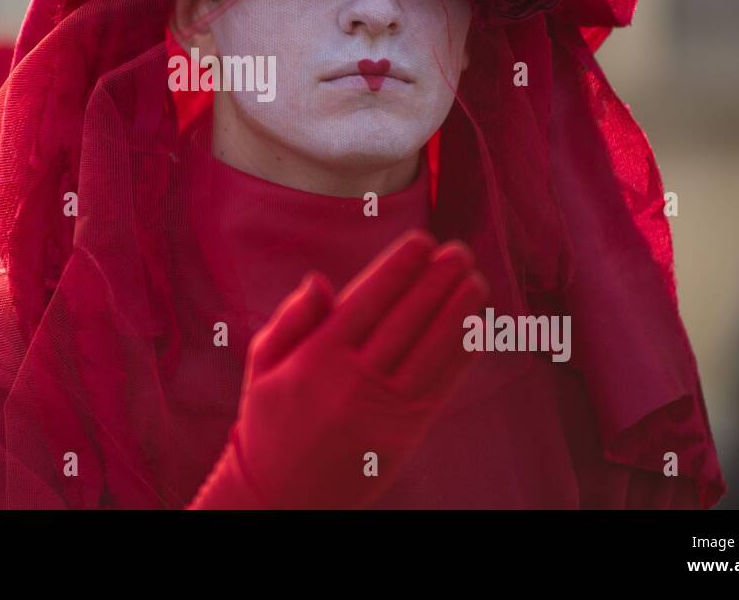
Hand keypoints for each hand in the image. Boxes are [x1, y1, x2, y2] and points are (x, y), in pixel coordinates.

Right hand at [192, 229, 488, 509]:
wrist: (282, 496)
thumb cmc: (270, 421)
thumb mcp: (263, 364)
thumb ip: (292, 319)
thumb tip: (319, 280)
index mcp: (315, 358)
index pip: (367, 301)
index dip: (398, 268)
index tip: (422, 242)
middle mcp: (351, 380)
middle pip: (404, 320)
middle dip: (436, 281)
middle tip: (459, 251)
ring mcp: (382, 408)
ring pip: (429, 350)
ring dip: (457, 312)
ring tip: (475, 281)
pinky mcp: (405, 432)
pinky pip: (440, 385)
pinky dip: (461, 353)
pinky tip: (475, 327)